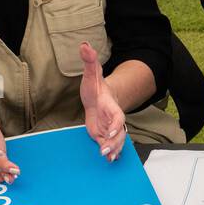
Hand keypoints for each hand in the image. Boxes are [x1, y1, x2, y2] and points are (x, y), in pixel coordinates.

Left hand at [80, 41, 125, 160]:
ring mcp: (109, 128)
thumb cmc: (95, 87)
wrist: (99, 98)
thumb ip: (89, 61)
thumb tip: (84, 44)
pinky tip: (108, 160)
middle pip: (119, 133)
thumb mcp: (91, 74)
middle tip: (106, 151)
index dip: (115, 125)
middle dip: (115, 142)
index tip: (110, 132)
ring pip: (117, 141)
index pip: (118, 117)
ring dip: (114, 150)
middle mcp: (113, 119)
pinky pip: (110, 145)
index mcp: (111, 106)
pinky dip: (110, 153)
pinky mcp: (103, 135)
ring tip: (108, 158)